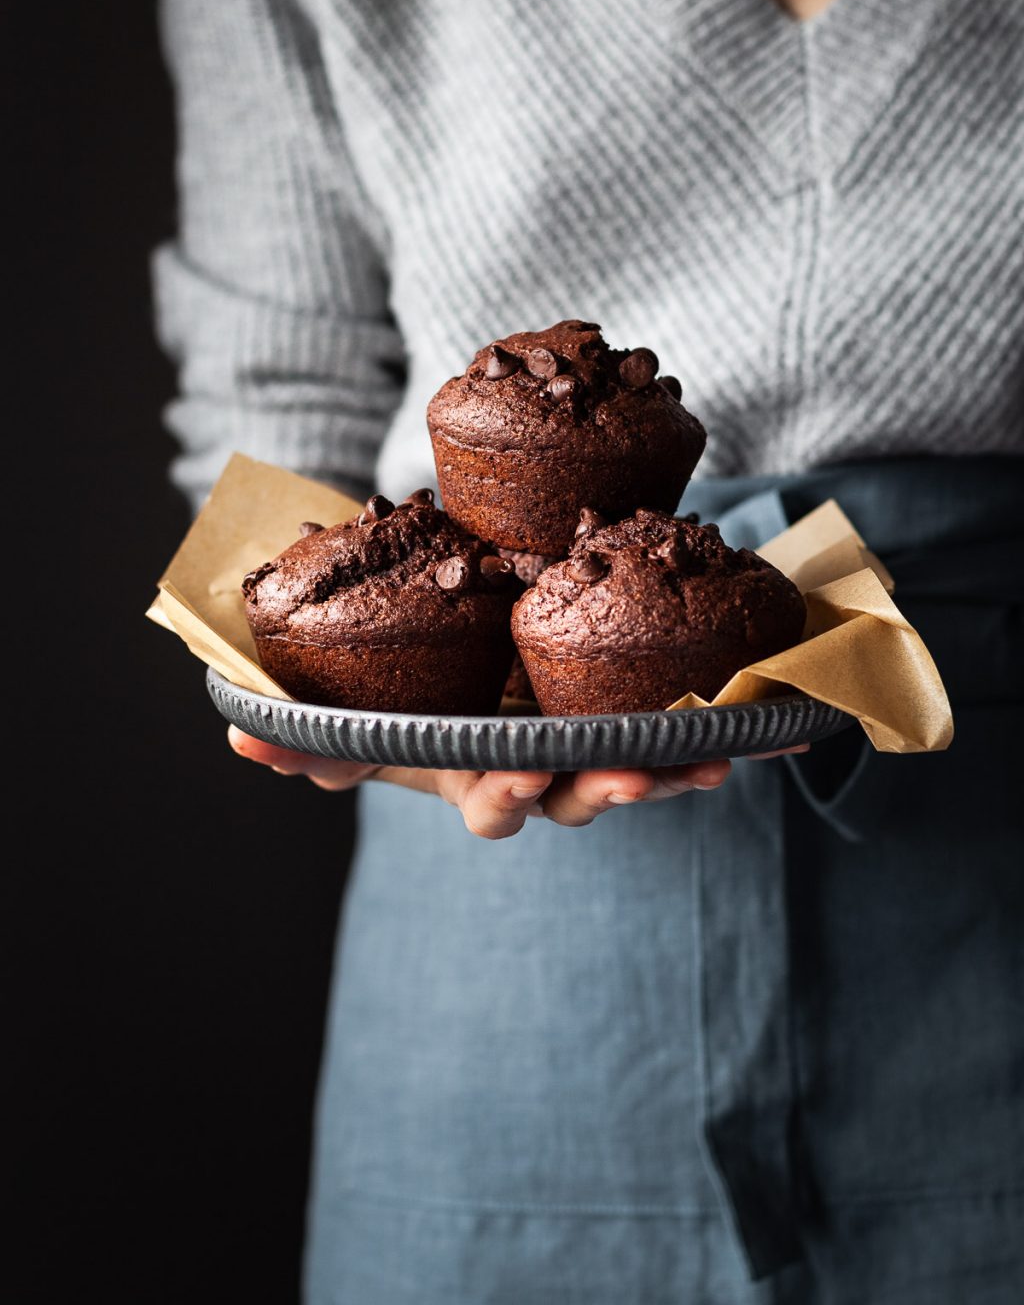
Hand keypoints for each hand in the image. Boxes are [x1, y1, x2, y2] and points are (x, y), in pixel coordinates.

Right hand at [227, 726, 808, 838]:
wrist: (476, 643)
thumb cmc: (417, 690)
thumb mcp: (363, 707)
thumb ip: (309, 728)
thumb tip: (239, 740)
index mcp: (479, 772)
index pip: (493, 800)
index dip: (506, 796)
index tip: (515, 780)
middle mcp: (545, 769)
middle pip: (582, 793)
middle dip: (607, 785)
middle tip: (636, 769)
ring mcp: (597, 743)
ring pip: (642, 761)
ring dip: (679, 759)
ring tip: (713, 752)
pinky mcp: (644, 711)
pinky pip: (694, 723)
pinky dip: (736, 729)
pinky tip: (781, 725)